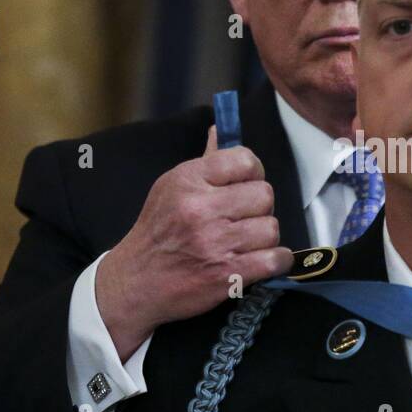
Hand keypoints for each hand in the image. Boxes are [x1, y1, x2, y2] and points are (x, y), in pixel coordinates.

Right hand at [95, 126, 293, 358]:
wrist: (136, 282)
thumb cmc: (157, 232)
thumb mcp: (170, 188)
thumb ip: (204, 162)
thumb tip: (221, 129)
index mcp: (188, 181)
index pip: (245, 160)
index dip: (253, 173)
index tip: (247, 184)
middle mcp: (200, 209)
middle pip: (264, 195)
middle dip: (259, 207)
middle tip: (246, 217)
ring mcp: (214, 243)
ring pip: (270, 228)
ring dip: (265, 237)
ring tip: (248, 241)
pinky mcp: (226, 274)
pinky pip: (274, 260)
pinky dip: (276, 261)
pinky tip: (265, 260)